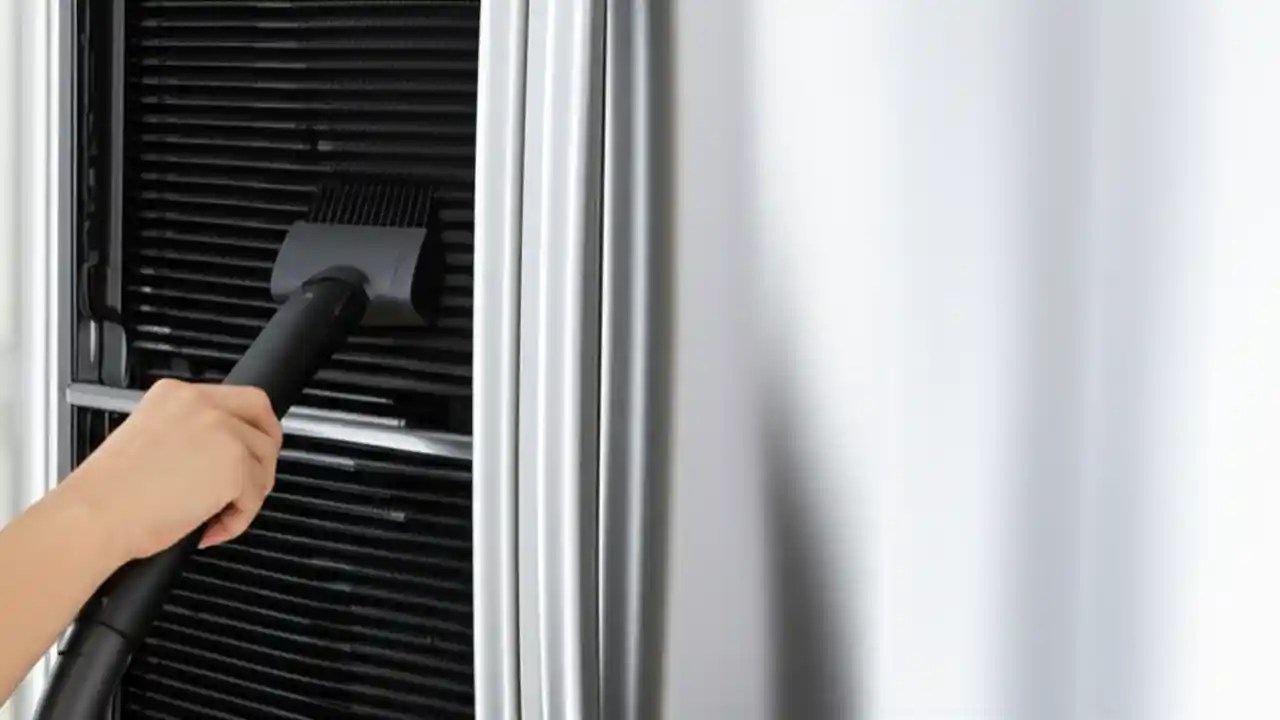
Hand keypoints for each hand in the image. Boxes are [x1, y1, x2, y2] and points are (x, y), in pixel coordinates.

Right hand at [58, 379, 283, 561]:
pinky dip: (238, 520)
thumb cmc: (108, 494)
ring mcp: (223, 432)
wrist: (94, 516)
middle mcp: (203, 405)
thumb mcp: (149, 438)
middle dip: (266, 451)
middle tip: (252, 481)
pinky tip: (208, 528)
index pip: (237, 399)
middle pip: (263, 417)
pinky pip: (255, 497)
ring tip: (213, 516)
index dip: (249, 428)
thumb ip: (188, 434)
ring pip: (263, 462)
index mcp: (177, 394)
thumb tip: (217, 454)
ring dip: (247, 495)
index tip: (248, 449)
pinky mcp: (236, 465)